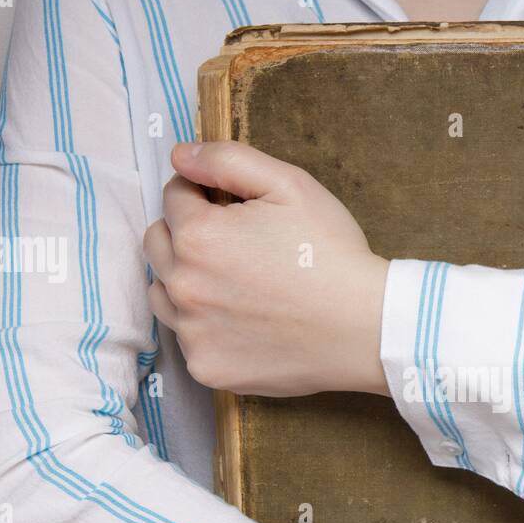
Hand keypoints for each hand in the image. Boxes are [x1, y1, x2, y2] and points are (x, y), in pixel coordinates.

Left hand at [143, 142, 389, 396]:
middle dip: (185, 233)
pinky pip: (188, 338)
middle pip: (157, 243)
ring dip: (186, 280)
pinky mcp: (207, 367)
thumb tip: (179, 154)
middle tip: (235, 244)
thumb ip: (227, 160)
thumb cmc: (333, 254)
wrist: (366, 329)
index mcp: (197, 235)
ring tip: (236, 284)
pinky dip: (206, 326)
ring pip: (163, 293)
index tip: (234, 208)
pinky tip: (245, 321)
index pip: (173, 197)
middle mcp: (183, 285)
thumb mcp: (290, 186)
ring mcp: (192, 332)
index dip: (205, 194)